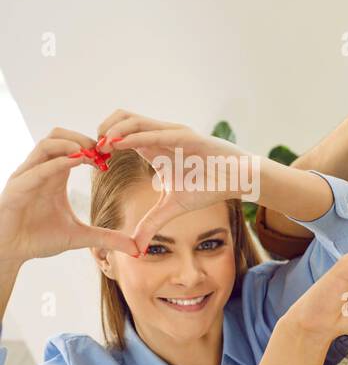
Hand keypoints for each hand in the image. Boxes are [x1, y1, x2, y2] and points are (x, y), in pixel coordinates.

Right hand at [0, 128, 137, 265]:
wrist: (9, 251)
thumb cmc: (38, 238)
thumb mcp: (80, 237)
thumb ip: (107, 238)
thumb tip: (136, 248)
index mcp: (53, 175)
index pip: (72, 146)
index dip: (93, 147)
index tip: (112, 158)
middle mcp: (39, 170)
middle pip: (58, 136)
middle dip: (83, 138)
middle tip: (106, 151)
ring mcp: (27, 176)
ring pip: (46, 144)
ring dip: (71, 144)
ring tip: (93, 153)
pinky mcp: (17, 188)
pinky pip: (37, 168)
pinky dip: (57, 163)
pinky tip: (77, 163)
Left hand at [98, 111, 260, 250]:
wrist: (239, 180)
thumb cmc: (210, 187)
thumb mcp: (172, 208)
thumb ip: (151, 223)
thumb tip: (135, 247)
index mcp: (154, 146)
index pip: (120, 133)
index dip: (102, 143)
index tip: (91, 161)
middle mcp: (160, 134)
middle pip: (120, 118)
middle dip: (101, 131)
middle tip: (91, 152)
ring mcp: (173, 133)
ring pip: (133, 120)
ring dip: (113, 131)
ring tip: (100, 147)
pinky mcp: (187, 137)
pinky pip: (156, 133)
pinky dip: (135, 137)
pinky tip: (117, 145)